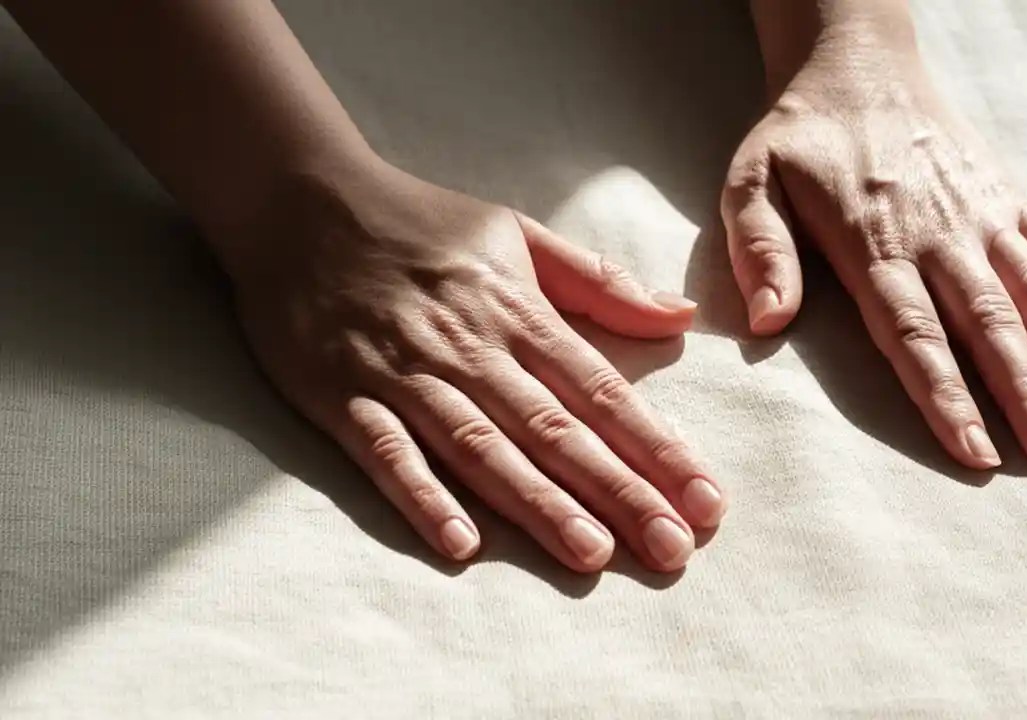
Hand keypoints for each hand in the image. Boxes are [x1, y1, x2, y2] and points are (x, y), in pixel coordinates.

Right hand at [223, 158, 725, 571]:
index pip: (601, 390)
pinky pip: (385, 452)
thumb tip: (682, 317)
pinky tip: (461, 545)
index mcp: (517, 311)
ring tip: (591, 555)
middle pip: (554, 429)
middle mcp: (470, 347)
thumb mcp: (519, 233)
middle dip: (618, 491)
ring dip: (538, 503)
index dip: (657, 448)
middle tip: (672, 550)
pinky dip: (422, 496)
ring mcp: (405, 373)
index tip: (705, 499)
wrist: (300, 197)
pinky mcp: (342, 395)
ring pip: (481, 446)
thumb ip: (600, 282)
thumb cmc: (421, 221)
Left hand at [721, 47, 1026, 472]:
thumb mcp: (750, 184)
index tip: (978, 454)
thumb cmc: (798, 138)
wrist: (856, 67)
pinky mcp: (1010, 199)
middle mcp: (938, 236)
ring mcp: (983, 217)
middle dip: (1025, 398)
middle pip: (988, 328)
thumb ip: (761, 251)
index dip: (947, 396)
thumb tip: (769, 321)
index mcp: (872, 244)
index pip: (915, 335)